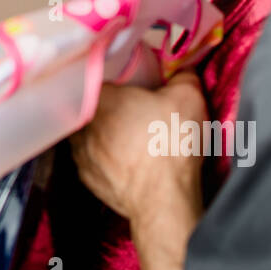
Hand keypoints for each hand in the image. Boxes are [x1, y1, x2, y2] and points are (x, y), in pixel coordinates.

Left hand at [70, 71, 206, 221]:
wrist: (163, 199)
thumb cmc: (170, 144)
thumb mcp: (188, 98)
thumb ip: (183, 77)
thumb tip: (183, 70)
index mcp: (100, 99)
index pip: (98, 80)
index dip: (116, 82)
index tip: (130, 88)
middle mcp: (83, 125)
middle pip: (92, 109)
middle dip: (110, 110)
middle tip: (134, 114)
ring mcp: (82, 155)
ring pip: (89, 136)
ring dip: (106, 136)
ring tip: (131, 140)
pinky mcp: (89, 180)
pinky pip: (94, 162)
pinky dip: (107, 161)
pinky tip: (127, 162)